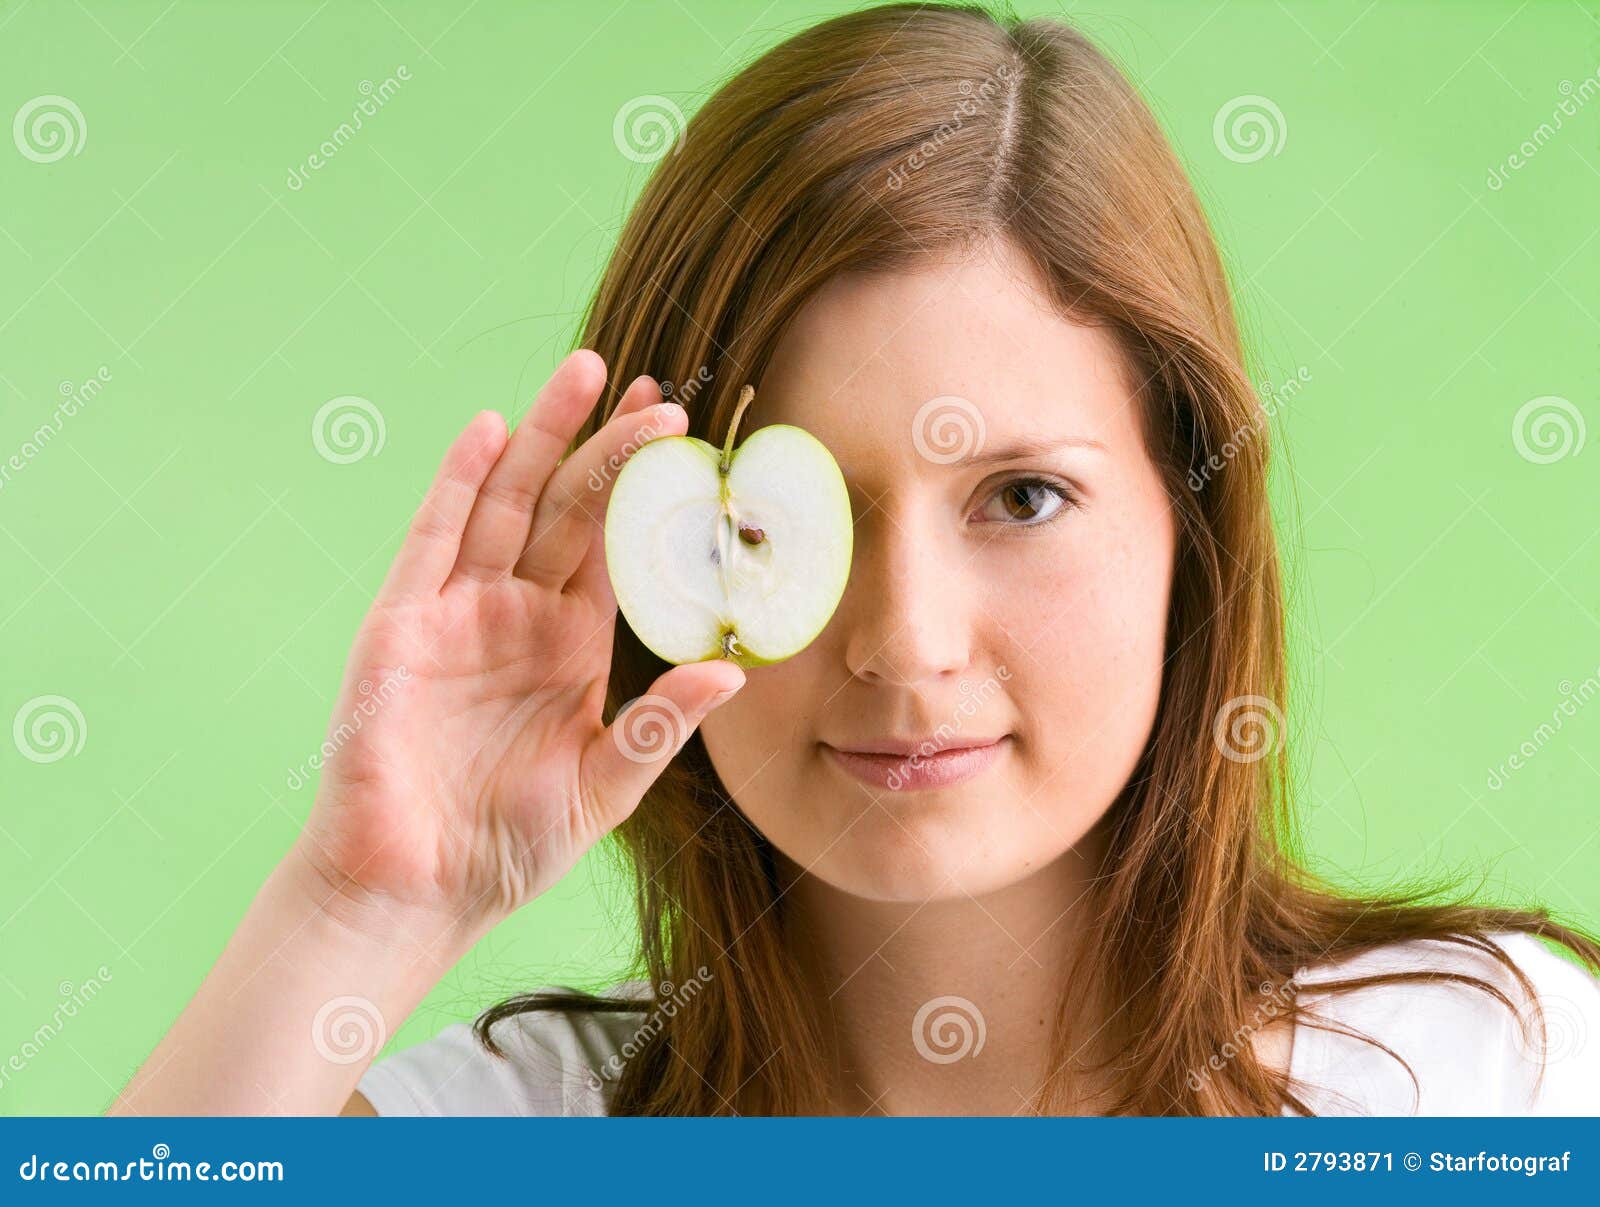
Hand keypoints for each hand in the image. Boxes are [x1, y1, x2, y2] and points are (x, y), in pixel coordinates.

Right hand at [293, 350, 744, 940]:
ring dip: (542, 438)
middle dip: (606, 444)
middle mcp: (517, 614)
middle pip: (566, 507)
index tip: (687, 436)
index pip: (615, 546)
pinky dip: (458, 484)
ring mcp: (458, 613)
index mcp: (569, 644)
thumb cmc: (506, 846)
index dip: (647, 492)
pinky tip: (489, 432)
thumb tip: (734, 671)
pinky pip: (433, 542)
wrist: (416, 891)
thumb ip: (660, 725)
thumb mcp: (605, 783)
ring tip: (583, 374)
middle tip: (655, 386)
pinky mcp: (403, 626)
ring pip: (504, 503)